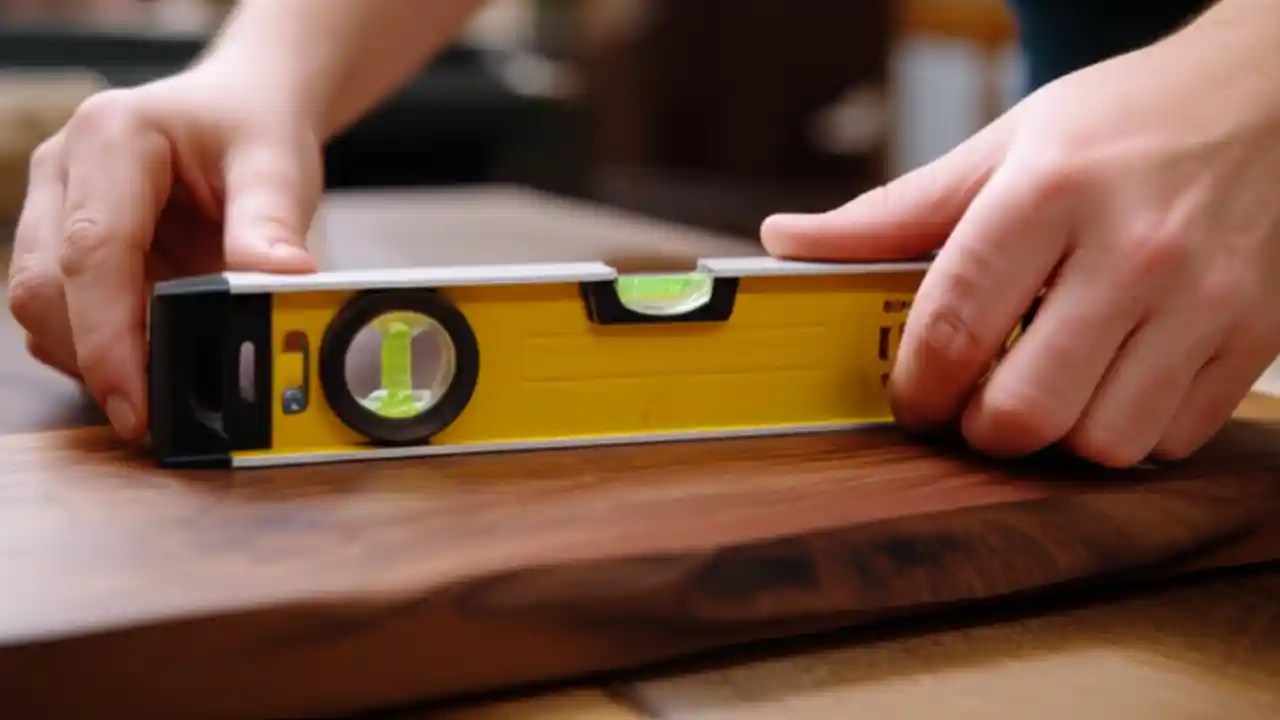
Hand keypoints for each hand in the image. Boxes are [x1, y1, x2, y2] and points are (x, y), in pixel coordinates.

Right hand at [7, 67, 322, 439]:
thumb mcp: (276, 166)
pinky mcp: (58, 239)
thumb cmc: (255, 127)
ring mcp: (51, 204)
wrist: (244, 105)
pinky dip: (96, 345)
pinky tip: (148, 354)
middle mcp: (63, 169)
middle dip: (96, 358)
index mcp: (112, 138)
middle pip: (46, 287)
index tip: (136, 402)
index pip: (91, 251)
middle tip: (156, 413)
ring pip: (40, 306)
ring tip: (161, 381)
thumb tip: (282, 285)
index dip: (108, 337)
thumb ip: (271, 226)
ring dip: (92, 355)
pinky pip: (59, 311)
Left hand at [761, 10, 1279, 466]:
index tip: (910, 398)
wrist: (1267, 97)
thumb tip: (787, 242)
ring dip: (1056, 437)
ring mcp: (1206, 298)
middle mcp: (1135, 250)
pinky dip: (1129, 430)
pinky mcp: (1254, 336)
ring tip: (1045, 388)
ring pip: (1103, 443)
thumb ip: (895, 211)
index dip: (915, 388)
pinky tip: (1112, 380)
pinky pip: (1172, 438)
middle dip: (978, 428)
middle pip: (1026, 411)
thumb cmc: (1121, 123)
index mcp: (1049, 193)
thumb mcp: (1002, 144)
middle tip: (972, 404)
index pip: (954, 326)